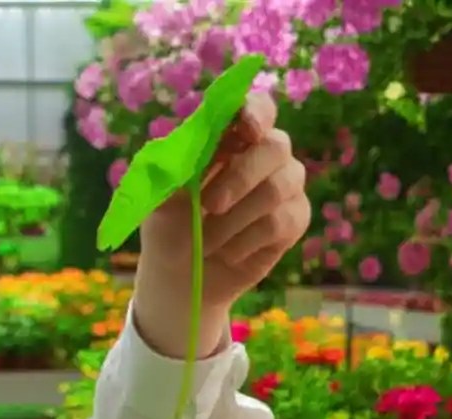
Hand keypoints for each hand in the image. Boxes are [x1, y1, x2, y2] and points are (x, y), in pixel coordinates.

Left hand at [132, 92, 311, 357]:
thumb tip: (183, 147)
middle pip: (275, 145)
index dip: (256, 112)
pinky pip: (282, 221)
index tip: (247, 128)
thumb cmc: (168, 226)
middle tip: (209, 206)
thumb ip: (171, 169)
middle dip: (240, 177)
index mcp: (228, 138)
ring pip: (279, 186)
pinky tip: (228, 251)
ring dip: (235, 218)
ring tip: (206, 240)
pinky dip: (246, 240)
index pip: (256, 108)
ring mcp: (284, 184)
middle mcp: (263, 154)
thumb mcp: (157, 198)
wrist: (180, 277)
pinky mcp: (294, 218)